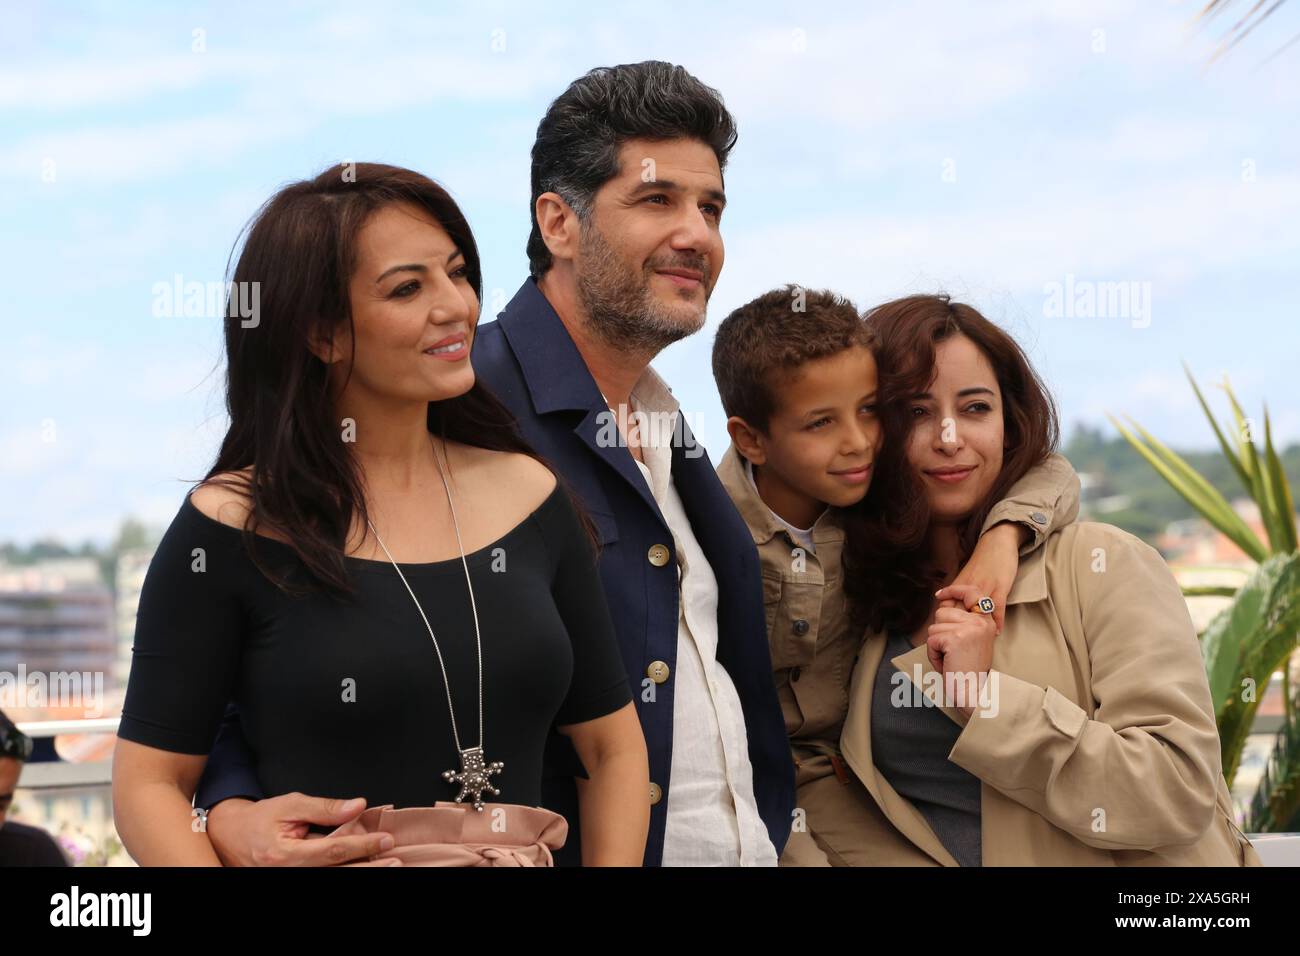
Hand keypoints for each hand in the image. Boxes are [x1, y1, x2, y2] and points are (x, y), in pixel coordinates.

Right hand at [205, 794, 399, 866]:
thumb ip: (324, 808)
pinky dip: (344, 870)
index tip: (385, 839)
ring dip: (360, 871)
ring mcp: (289, 879)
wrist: (230, 836)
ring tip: (387, 865)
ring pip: (332, 878)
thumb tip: (357, 806)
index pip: (332, 851)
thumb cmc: (259, 819)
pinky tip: (362, 866)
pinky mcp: (292, 880)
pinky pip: (323, 876)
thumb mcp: (290, 805)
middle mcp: (288, 873)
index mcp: (285, 855)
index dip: (362, 846)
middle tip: (395, 860)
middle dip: (368, 867)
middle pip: (336, 872)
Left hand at [927, 583, 997, 718]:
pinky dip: (933, 654)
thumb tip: (942, 603)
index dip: (954, 590)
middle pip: (943, 613)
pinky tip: (946, 663)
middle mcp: (980, 622)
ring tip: (950, 658)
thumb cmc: (968, 668)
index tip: (940, 595)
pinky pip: (931, 640)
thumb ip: (963, 622)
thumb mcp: (972, 639)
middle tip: (951, 652)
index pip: (972, 592)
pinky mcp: (955, 638)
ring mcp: (968, 629)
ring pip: (934, 627)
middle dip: (940, 632)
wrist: (973, 691)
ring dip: (935, 645)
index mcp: (986, 620)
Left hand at [939, 521, 1022, 632]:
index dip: (945, 623)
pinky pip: (997, 608)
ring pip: (976, 612)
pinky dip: (996, 621)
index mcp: (959, 585)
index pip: (946, 606)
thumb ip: (957, 591)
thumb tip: (947, 608)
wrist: (996, 543)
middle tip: (959, 645)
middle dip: (957, 630)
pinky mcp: (1000, 588)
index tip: (945, 635)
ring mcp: (985, 588)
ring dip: (976, 629)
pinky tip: (995, 632)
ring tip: (976, 643)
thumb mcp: (965, 576)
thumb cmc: (982, 562)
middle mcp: (969, 588)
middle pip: (959, 612)